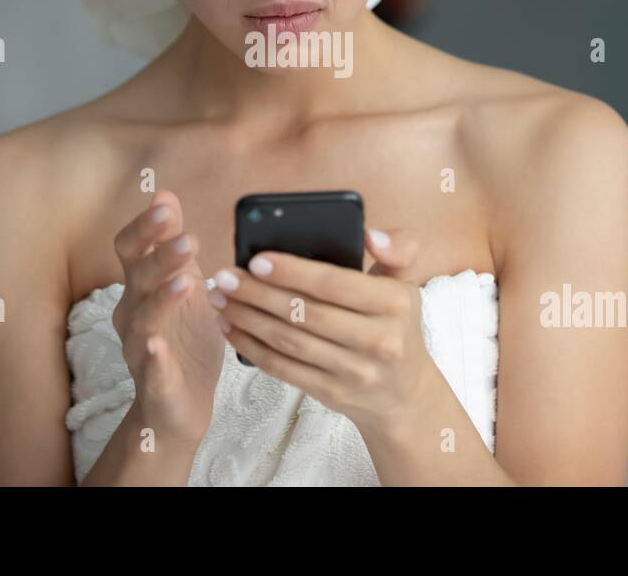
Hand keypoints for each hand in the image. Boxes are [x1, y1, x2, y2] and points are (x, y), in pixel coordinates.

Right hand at [110, 190, 225, 448]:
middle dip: (159, 258)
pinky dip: (152, 358)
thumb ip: (172, 243)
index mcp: (142, 288)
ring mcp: (140, 349)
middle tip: (188, 239)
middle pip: (137, 280)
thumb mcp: (184, 283)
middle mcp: (133, 315)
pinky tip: (157, 347)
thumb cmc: (183, 340)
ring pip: (142, 322)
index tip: (166, 205)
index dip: (145, 227)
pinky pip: (150, 369)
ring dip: (161, 300)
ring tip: (185, 282)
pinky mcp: (154, 383)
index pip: (132, 250)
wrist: (180, 406)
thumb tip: (164, 193)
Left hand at [209, 228, 435, 433]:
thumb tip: (371, 234)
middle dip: (257, 293)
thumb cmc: (395, 323)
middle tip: (225, 277)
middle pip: (305, 313)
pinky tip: (231, 327)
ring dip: (247, 318)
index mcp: (395, 304)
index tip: (257, 260)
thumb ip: (398, 248)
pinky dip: (252, 347)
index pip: (335, 284)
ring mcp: (354, 371)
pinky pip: (284, 368)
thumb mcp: (406, 282)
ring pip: (289, 341)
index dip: (293, 271)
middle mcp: (379, 341)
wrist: (403, 392)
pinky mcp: (332, 393)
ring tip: (220, 298)